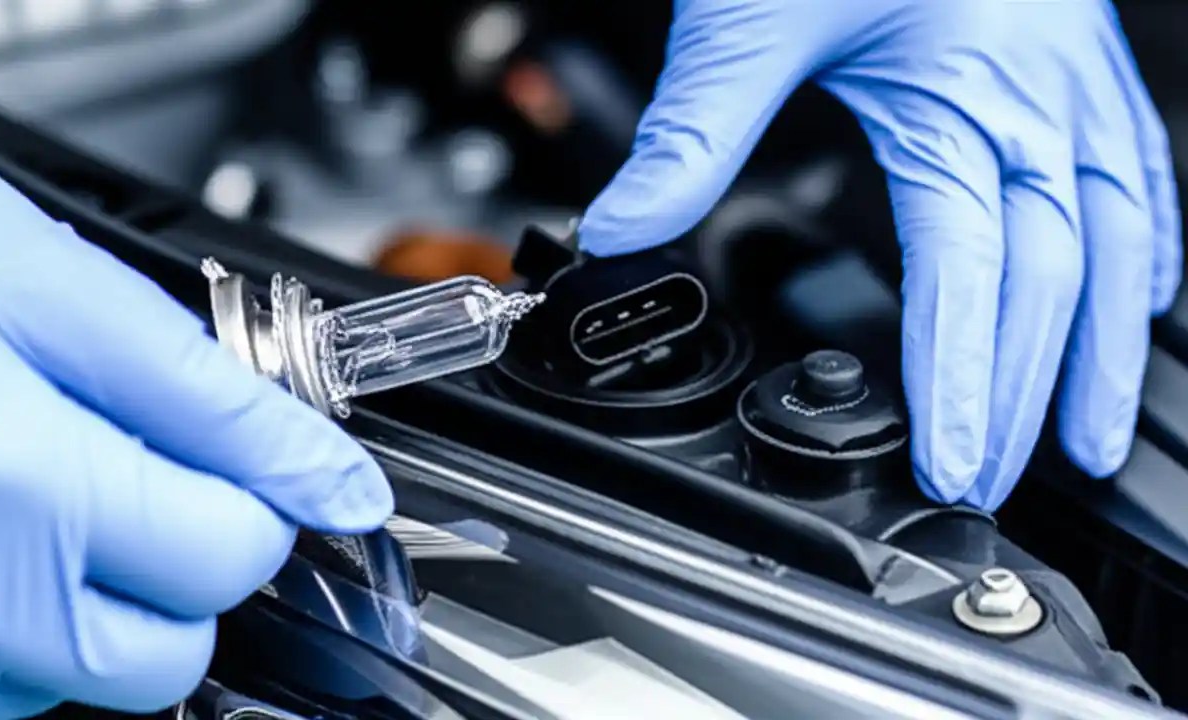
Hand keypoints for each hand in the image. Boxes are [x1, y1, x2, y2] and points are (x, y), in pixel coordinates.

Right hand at [0, 145, 393, 717]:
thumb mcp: (44, 278)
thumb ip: (208, 395)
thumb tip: (332, 480)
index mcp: (12, 489)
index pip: (234, 554)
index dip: (260, 495)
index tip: (245, 457)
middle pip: (171, 649)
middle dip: (193, 559)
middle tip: (144, 466)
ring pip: (86, 675)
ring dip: (104, 591)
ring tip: (37, 476)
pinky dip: (21, 612)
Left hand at [579, 0, 1181, 510]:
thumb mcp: (748, 21)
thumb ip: (692, 137)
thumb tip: (622, 229)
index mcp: (966, 92)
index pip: (973, 270)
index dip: (966, 377)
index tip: (955, 459)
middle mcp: (1038, 93)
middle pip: (1056, 271)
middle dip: (1036, 387)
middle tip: (1011, 477)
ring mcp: (1072, 75)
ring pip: (1122, 232)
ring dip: (1112, 340)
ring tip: (1100, 432)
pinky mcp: (1074, 58)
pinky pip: (1138, 167)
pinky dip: (1146, 244)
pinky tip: (1141, 291)